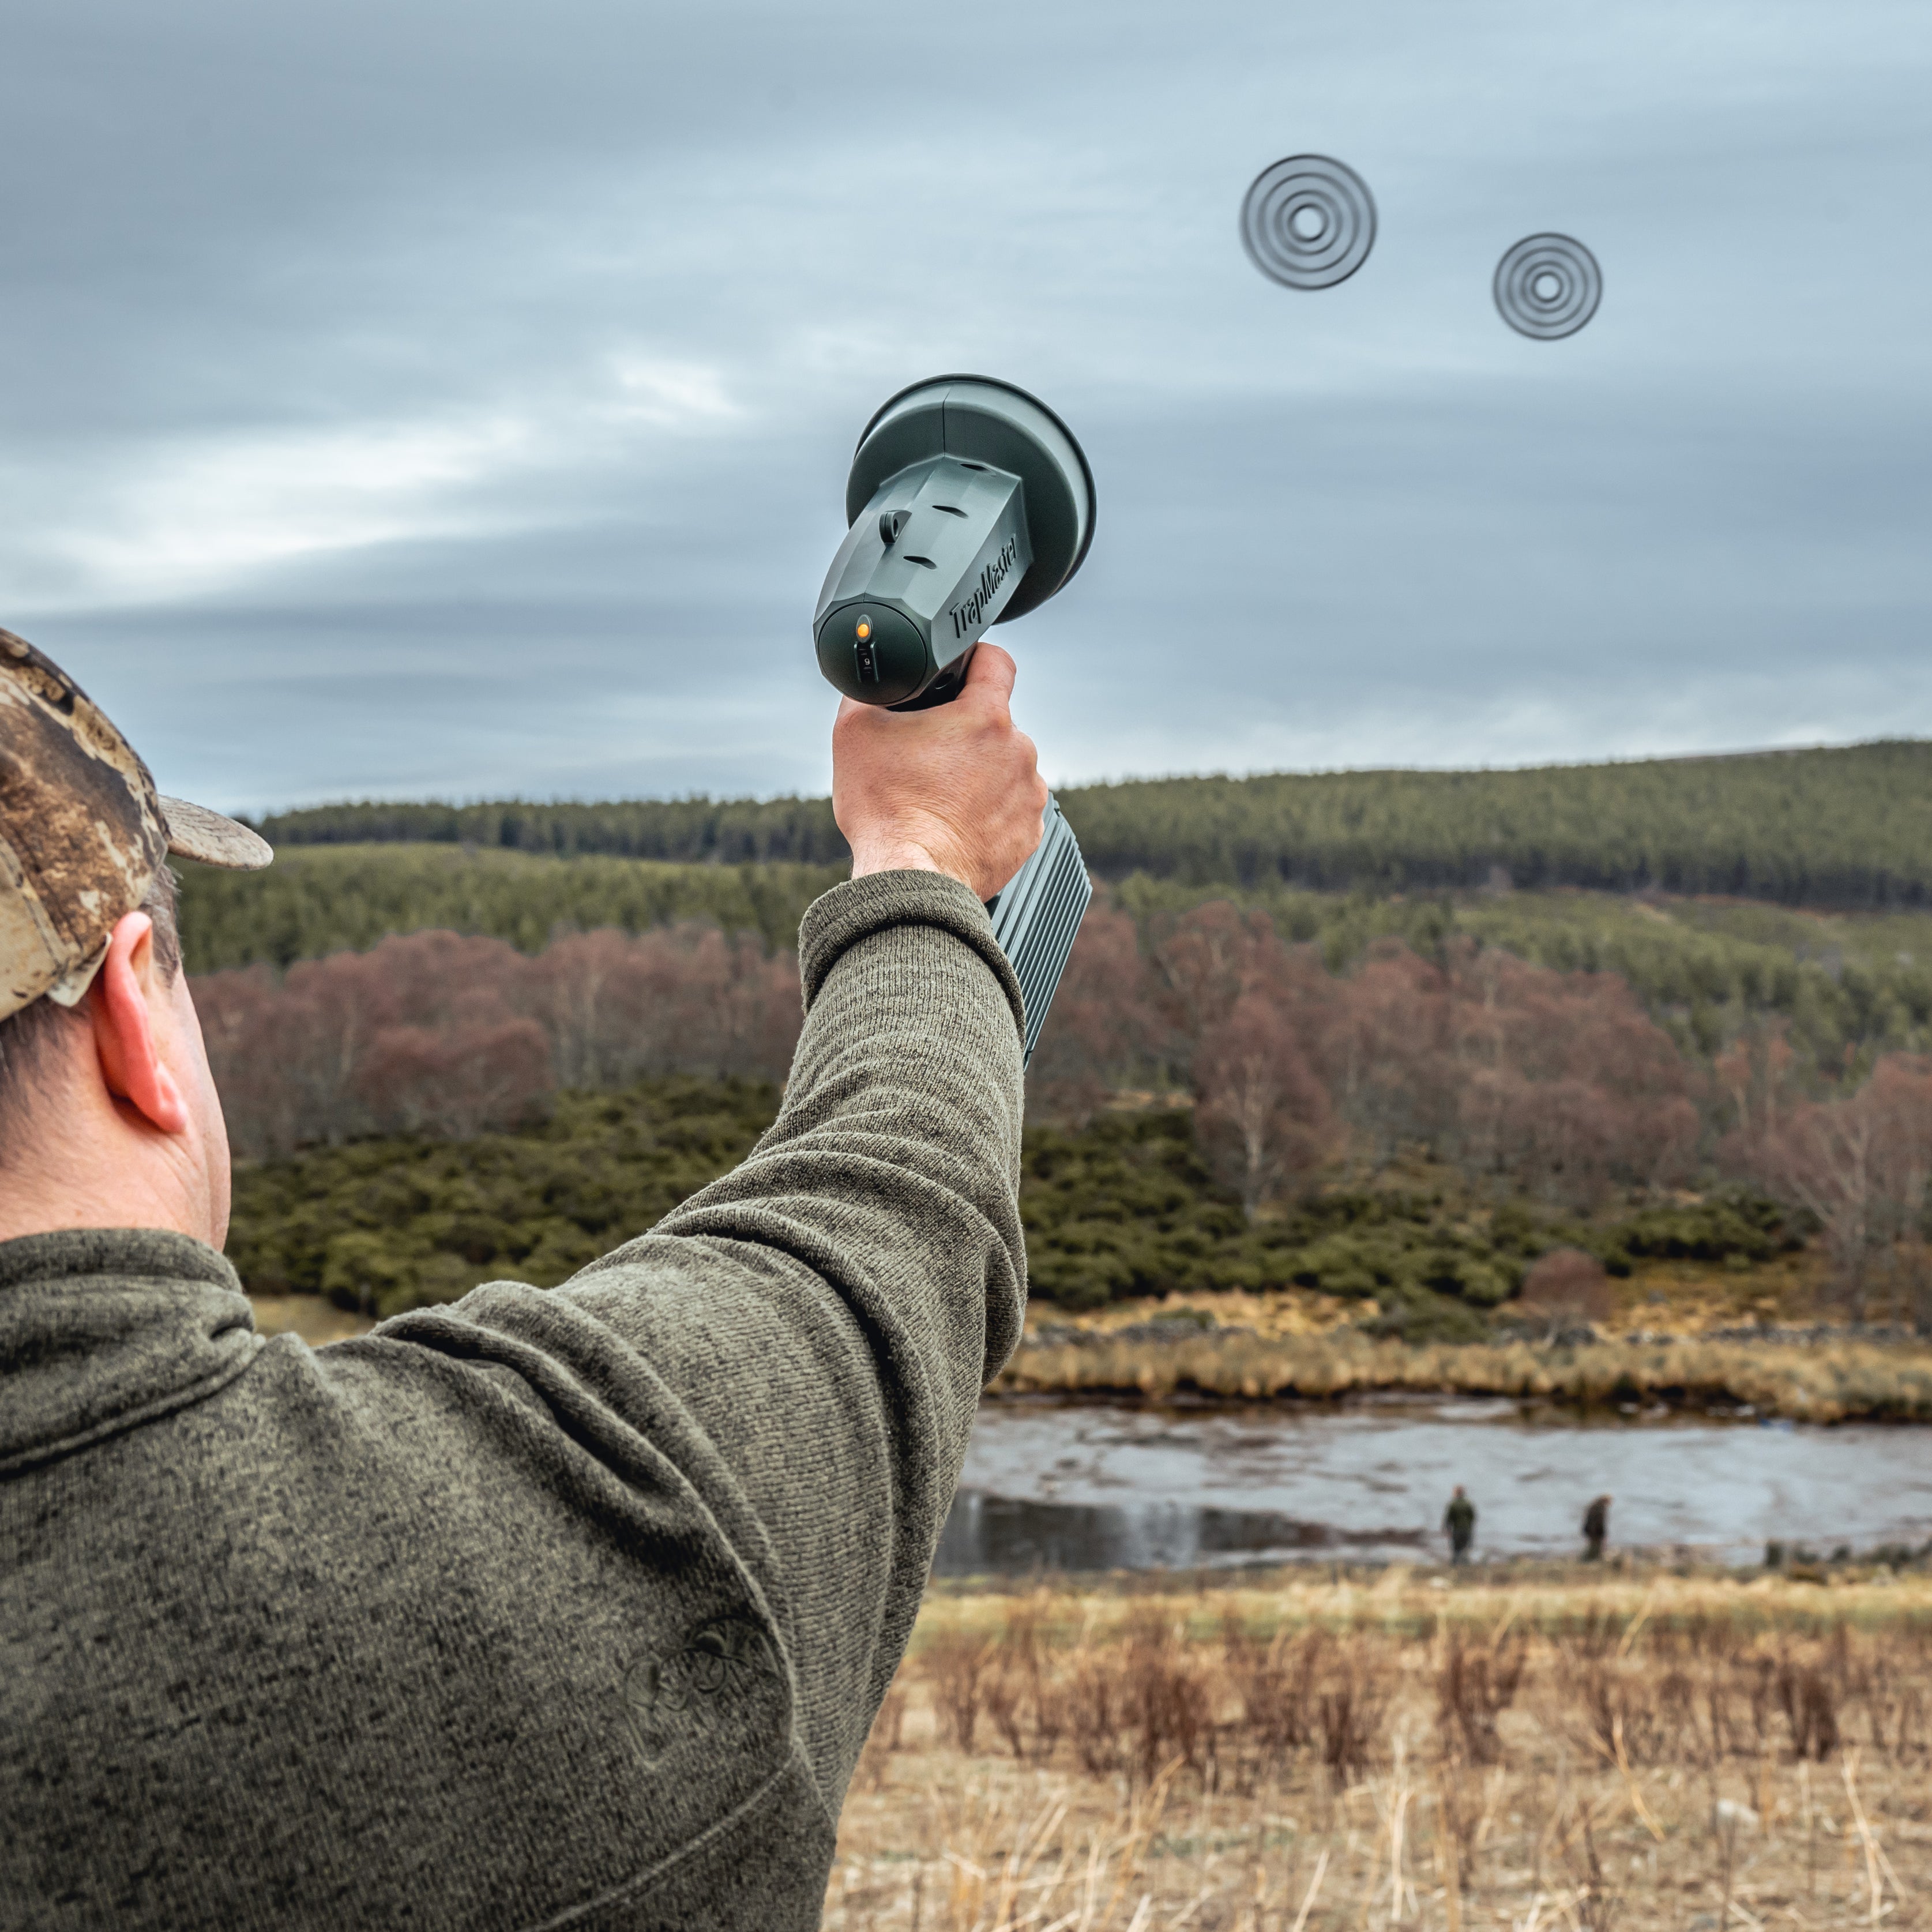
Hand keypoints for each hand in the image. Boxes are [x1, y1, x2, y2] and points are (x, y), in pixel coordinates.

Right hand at [833, 644, 1048, 900]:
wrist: (910, 881)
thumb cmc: (886, 811)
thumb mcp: (854, 730)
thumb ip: (869, 689)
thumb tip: (872, 677)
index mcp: (986, 717)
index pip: (997, 661)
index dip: (973, 658)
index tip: (958, 671)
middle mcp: (1019, 752)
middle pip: (993, 723)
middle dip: (964, 733)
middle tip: (927, 757)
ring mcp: (1029, 795)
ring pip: (1003, 767)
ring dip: (979, 774)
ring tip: (940, 797)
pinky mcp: (1029, 833)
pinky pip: (1010, 808)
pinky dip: (988, 811)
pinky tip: (957, 822)